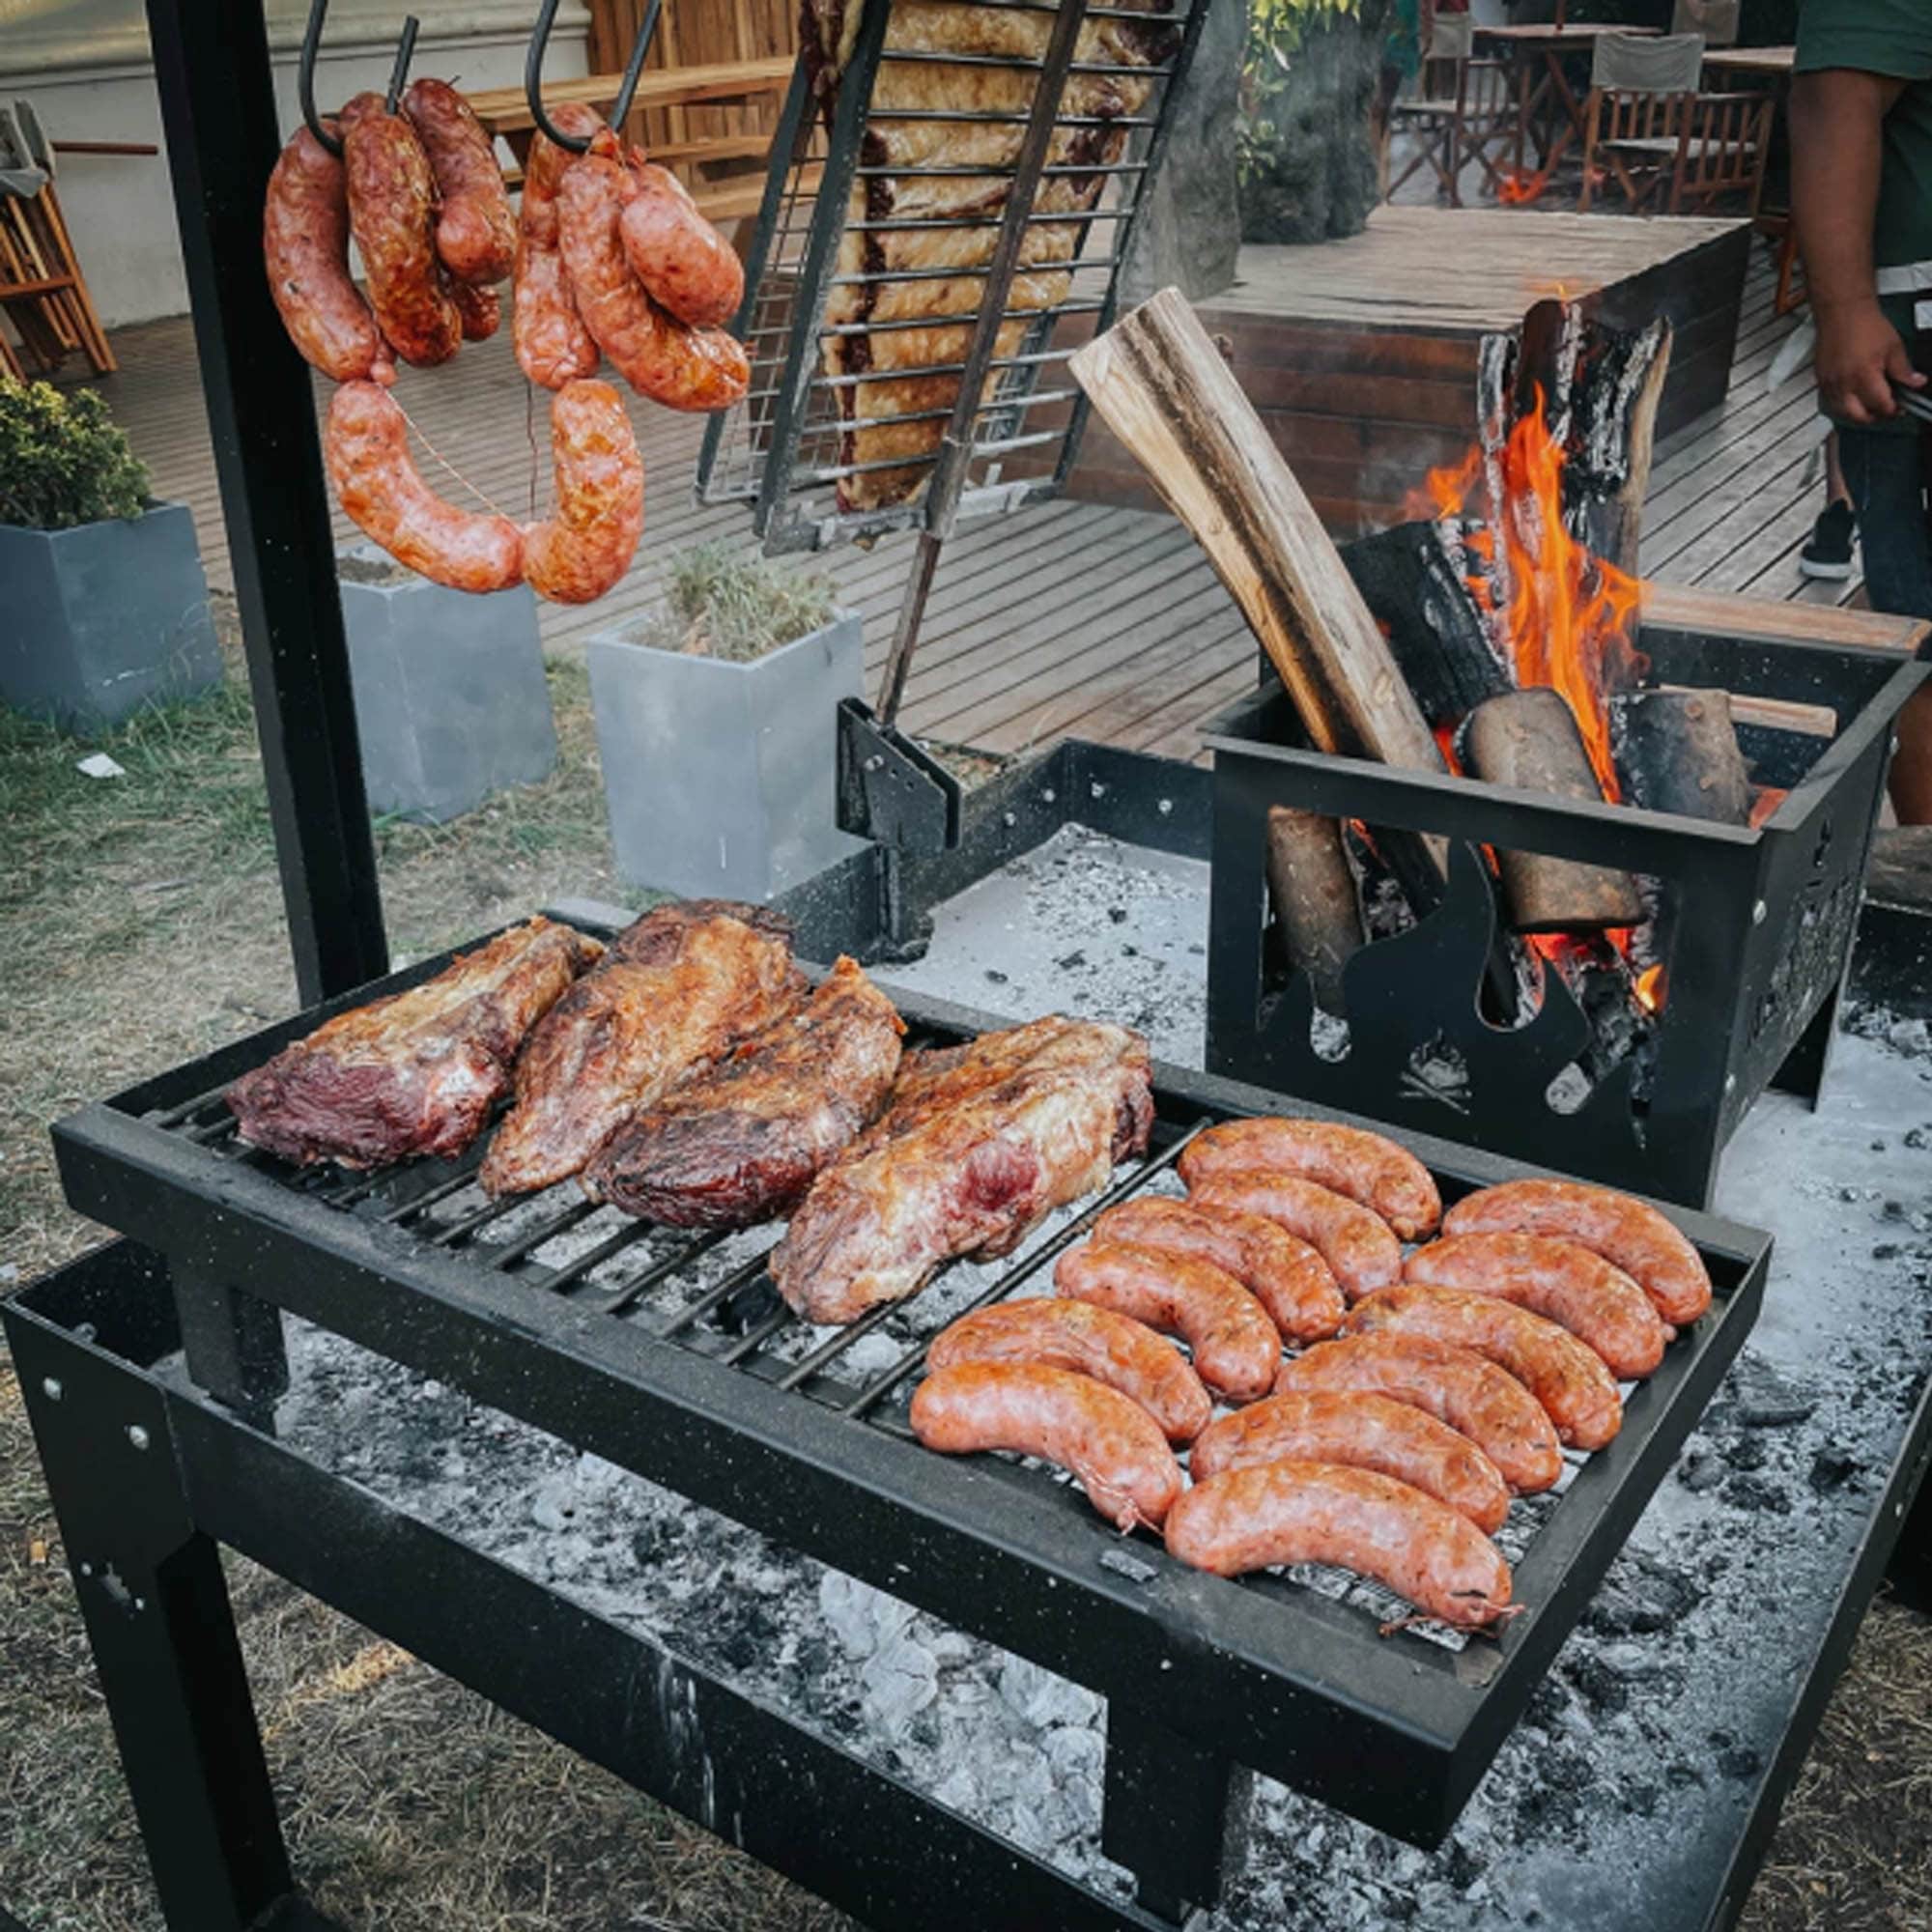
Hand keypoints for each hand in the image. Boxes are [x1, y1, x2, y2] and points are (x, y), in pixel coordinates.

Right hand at [1815, 298, 1925, 424]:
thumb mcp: (1894, 347)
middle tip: (1885, 410)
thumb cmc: (1864, 324)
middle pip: (1859, 416)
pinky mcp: (1821, 381)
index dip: (1893, 409)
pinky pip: (1831, 402)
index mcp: (1864, 376)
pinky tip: (1853, 397)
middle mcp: (1844, 384)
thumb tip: (1916, 383)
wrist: (1842, 312)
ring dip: (1857, 413)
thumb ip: (1904, 370)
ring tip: (1869, 405)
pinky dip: (1843, 405)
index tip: (1900, 406)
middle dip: (1875, 417)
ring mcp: (1830, 384)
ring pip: (1842, 413)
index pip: (1881, 405)